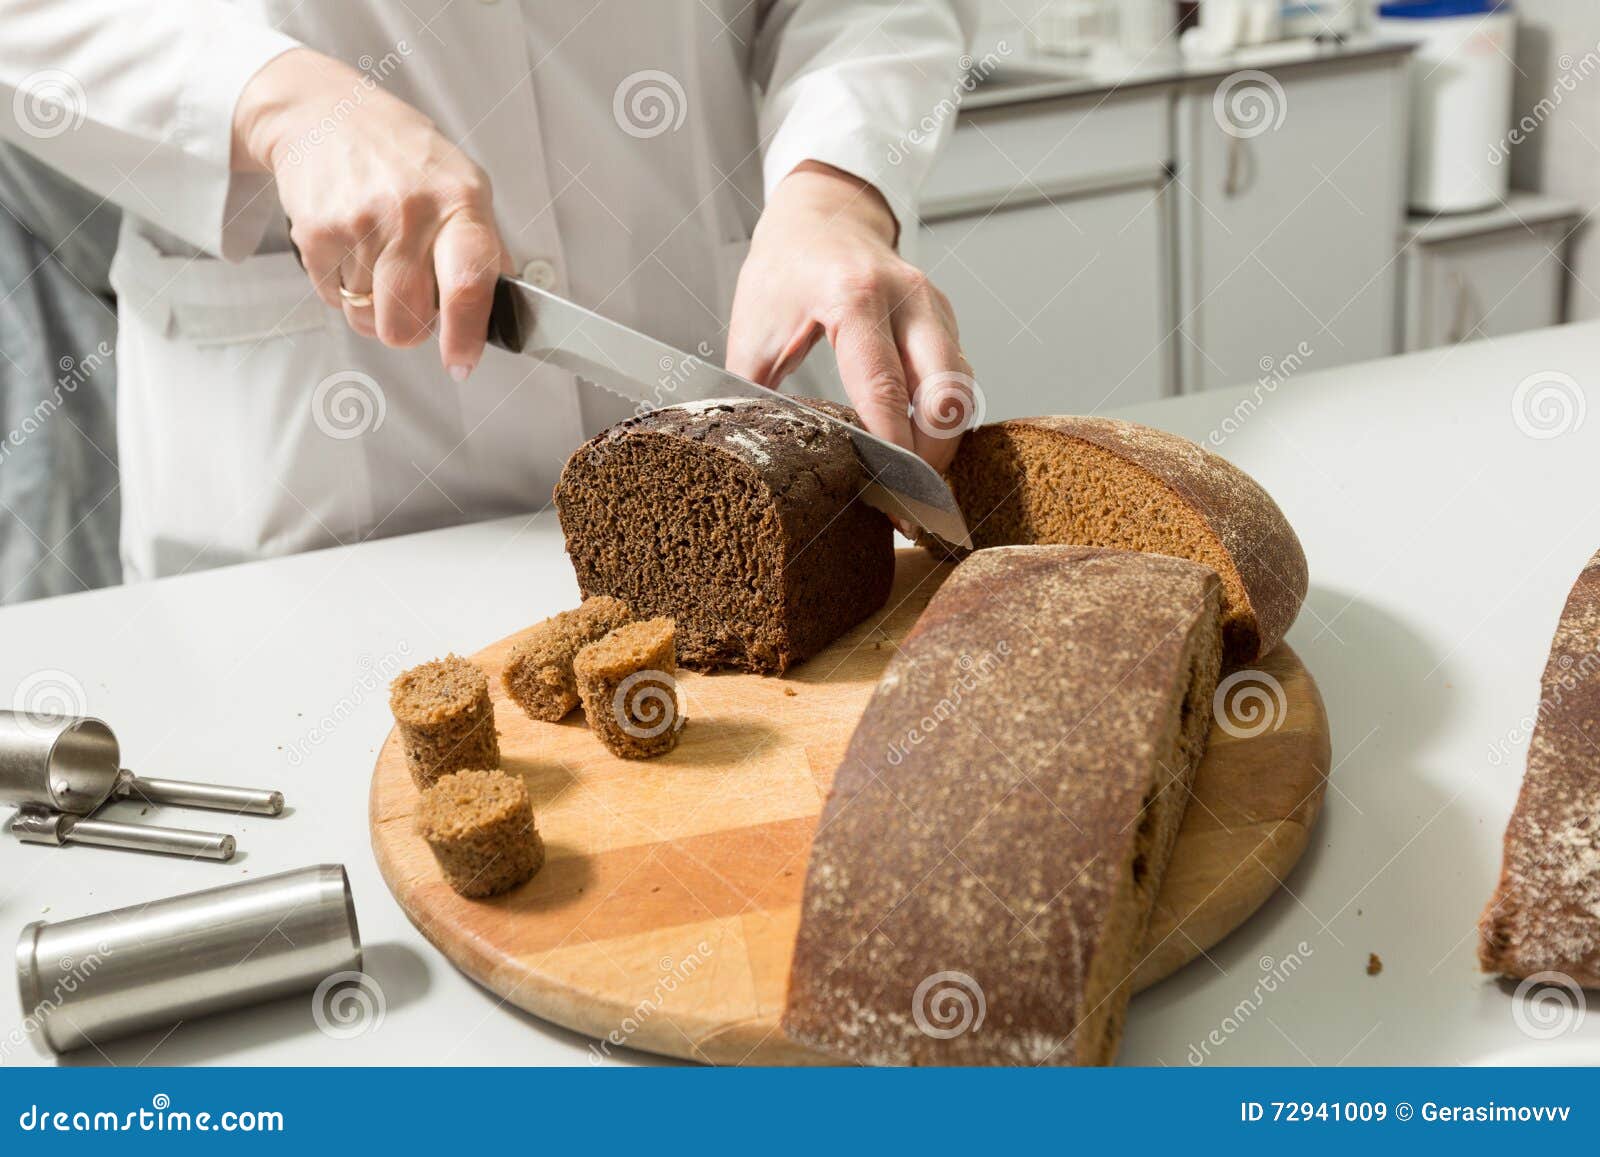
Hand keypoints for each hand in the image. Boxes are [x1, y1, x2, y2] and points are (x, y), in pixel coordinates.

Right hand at [233, 48, 506, 379]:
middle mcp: (410, 212)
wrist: (325, 113)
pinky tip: (350, 247)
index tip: (461, 364)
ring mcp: (359, 222)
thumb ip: (486, 247)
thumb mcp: (463, 185)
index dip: (465, 335)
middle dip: (411, 330)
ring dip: (374, 307)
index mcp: (460, 202)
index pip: (468, 284)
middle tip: (413, 302)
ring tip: (378, 262)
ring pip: (368, 319)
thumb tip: (507, 306)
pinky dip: (342, 288)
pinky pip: (333, 299)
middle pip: (407, 322)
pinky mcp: (315, 232)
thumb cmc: (404, 157)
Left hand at [727, 161, 974, 470]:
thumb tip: (745, 453)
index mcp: (854, 297)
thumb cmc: (785, 269)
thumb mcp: (755, 327)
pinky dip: (944, 418)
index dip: (891, 448)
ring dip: (942, 441)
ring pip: (961, 389)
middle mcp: (906, 299)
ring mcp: (933, 306)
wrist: (822, 212)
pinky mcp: (945, 318)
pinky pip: (958, 377)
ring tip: (913, 483)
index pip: (885, 387)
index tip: (889, 496)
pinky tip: (920, 446)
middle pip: (944, 392)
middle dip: (932, 455)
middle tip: (909, 502)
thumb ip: (754, 391)